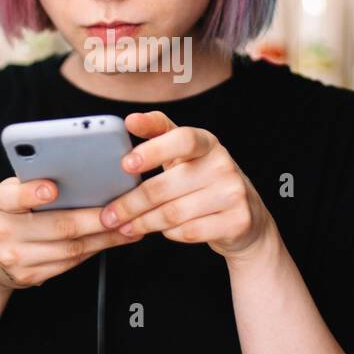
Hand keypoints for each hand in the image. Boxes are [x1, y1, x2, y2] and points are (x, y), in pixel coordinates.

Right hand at [0, 176, 142, 290]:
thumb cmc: (12, 213)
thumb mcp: (14, 193)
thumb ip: (38, 183)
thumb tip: (86, 173)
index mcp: (1, 202)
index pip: (14, 196)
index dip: (32, 193)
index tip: (51, 188)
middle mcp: (5, 231)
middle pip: (58, 226)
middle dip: (96, 220)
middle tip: (122, 212)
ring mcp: (17, 257)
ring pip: (71, 249)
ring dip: (105, 238)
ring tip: (130, 227)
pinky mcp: (30, 276)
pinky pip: (70, 263)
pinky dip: (95, 250)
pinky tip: (113, 240)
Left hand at [98, 111, 275, 263]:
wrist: (246, 218)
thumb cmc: (203, 181)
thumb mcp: (186, 155)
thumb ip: (159, 135)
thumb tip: (130, 120)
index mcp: (207, 142)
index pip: (181, 139)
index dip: (153, 149)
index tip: (126, 162)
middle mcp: (223, 164)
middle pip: (165, 186)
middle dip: (131, 203)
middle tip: (108, 215)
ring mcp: (233, 193)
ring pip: (173, 212)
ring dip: (143, 222)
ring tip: (124, 227)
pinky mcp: (237, 220)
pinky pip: (189, 231)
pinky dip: (169, 233)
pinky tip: (161, 231)